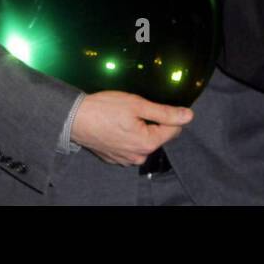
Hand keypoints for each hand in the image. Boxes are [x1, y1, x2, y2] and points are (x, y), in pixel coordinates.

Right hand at [69, 91, 193, 166]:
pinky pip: (130, 146)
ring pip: (144, 141)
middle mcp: (139, 156)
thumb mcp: (137, 104)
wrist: (74, 118)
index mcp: (148, 143)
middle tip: (134, 109)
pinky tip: (116, 125)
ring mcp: (126, 159)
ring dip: (139, 129)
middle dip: (152, 122)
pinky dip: (127, 136)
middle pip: (158, 136)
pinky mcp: (115, 158)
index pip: (174, 129)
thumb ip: (164, 112)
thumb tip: (189, 116)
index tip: (150, 105)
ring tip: (123, 116)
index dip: (167, 114)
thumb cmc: (105, 108)